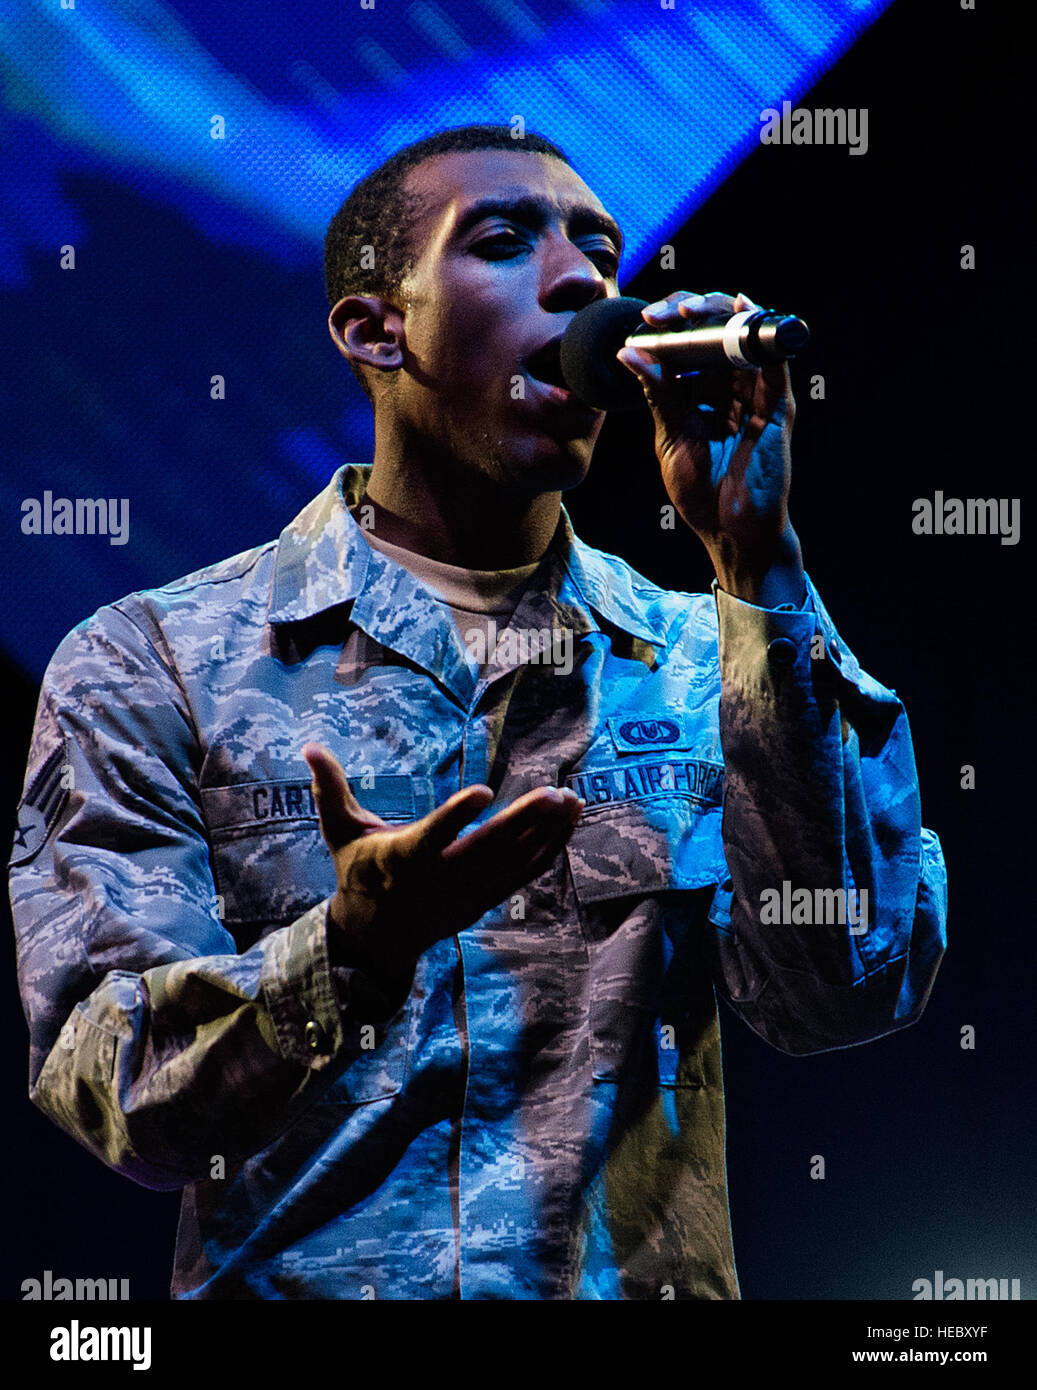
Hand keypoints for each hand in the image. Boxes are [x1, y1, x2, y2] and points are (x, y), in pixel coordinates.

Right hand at [303, 744, 582, 984]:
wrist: (375, 938)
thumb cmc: (358, 872)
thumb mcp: (341, 833)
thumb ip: (330, 790)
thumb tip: (308, 747)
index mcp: (404, 858)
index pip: (434, 835)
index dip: (458, 815)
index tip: (483, 790)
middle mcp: (440, 878)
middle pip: (487, 851)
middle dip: (523, 822)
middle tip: (553, 792)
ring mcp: (467, 893)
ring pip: (513, 863)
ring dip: (546, 833)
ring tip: (571, 799)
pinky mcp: (485, 900)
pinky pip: (523, 875)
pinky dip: (549, 850)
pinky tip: (568, 822)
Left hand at [617, 289, 803, 604]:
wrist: (731, 532)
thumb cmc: (702, 494)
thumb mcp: (670, 437)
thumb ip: (657, 393)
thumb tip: (629, 351)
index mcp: (705, 394)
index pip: (691, 343)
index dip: (670, 325)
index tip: (643, 323)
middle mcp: (733, 387)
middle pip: (718, 330)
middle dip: (690, 310)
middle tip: (662, 314)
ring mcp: (758, 393)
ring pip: (744, 335)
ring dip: (718, 312)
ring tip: (687, 311)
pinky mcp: (778, 405)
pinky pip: (775, 358)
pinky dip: (759, 331)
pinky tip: (740, 309)